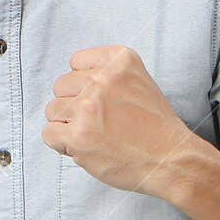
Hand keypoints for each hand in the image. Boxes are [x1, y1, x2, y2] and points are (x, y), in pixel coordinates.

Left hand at [41, 44, 206, 198]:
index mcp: (119, 60)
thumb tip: (71, 82)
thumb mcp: (139, 82)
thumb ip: (108, 75)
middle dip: (73, 105)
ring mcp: (88, 107)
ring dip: (67, 125)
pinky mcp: (78, 135)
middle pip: (61, 86)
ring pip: (52, 110)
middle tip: (99, 121)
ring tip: (95, 135)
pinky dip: (62, 144)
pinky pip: (49, 134)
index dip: (83, 83)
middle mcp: (102, 79)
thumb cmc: (155, 127)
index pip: (76, 61)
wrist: (171, 160)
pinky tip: (86, 147)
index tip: (100, 99)